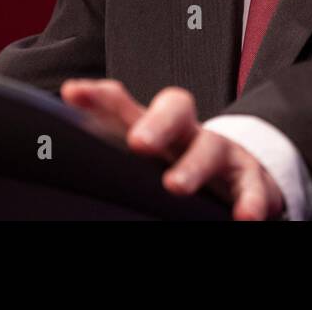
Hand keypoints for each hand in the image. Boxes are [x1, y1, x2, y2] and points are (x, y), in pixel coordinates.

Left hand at [61, 78, 284, 220]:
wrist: (241, 172)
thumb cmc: (179, 161)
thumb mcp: (147, 150)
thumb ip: (108, 140)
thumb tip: (58, 136)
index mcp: (155, 127)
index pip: (127, 102)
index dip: (102, 96)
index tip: (73, 93)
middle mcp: (188, 132)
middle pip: (176, 110)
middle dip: (156, 123)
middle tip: (137, 143)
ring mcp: (222, 153)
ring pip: (211, 147)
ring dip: (194, 165)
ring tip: (175, 186)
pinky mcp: (252, 178)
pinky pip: (253, 187)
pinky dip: (249, 200)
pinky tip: (243, 217)